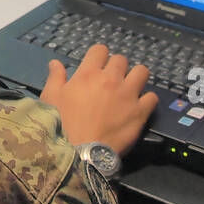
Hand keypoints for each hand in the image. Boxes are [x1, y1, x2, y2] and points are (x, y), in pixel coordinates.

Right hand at [40, 44, 158, 155]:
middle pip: (121, 60)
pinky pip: (152, 97)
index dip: (99, 56)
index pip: (100, 50)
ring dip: (136, 77)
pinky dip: (147, 100)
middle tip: (111, 80)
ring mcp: (128, 95)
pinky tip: (139, 106)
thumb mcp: (51, 98)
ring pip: (141, 72)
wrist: (79, 154)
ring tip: (130, 88)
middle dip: (116, 67)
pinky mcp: (140, 112)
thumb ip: (55, 78)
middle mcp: (110, 79)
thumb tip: (55, 63)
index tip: (97, 65)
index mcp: (88, 74)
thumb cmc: (62, 125)